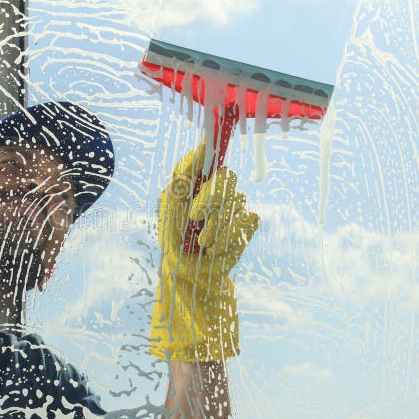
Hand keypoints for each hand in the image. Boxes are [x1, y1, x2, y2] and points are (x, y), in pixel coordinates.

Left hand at [149, 144, 258, 361]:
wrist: (187, 275)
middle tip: (194, 218)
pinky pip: (247, 220)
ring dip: (215, 226)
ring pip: (237, 202)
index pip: (212, 155)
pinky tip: (215, 248)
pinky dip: (228, 236)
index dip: (215, 148)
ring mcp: (234, 208)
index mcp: (198, 181)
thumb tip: (202, 144)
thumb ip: (184, 173)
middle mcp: (218, 190)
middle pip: (228, 178)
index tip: (216, 146)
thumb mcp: (171, 203)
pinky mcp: (246, 226)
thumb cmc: (173, 238)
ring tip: (202, 242)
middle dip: (210, 200)